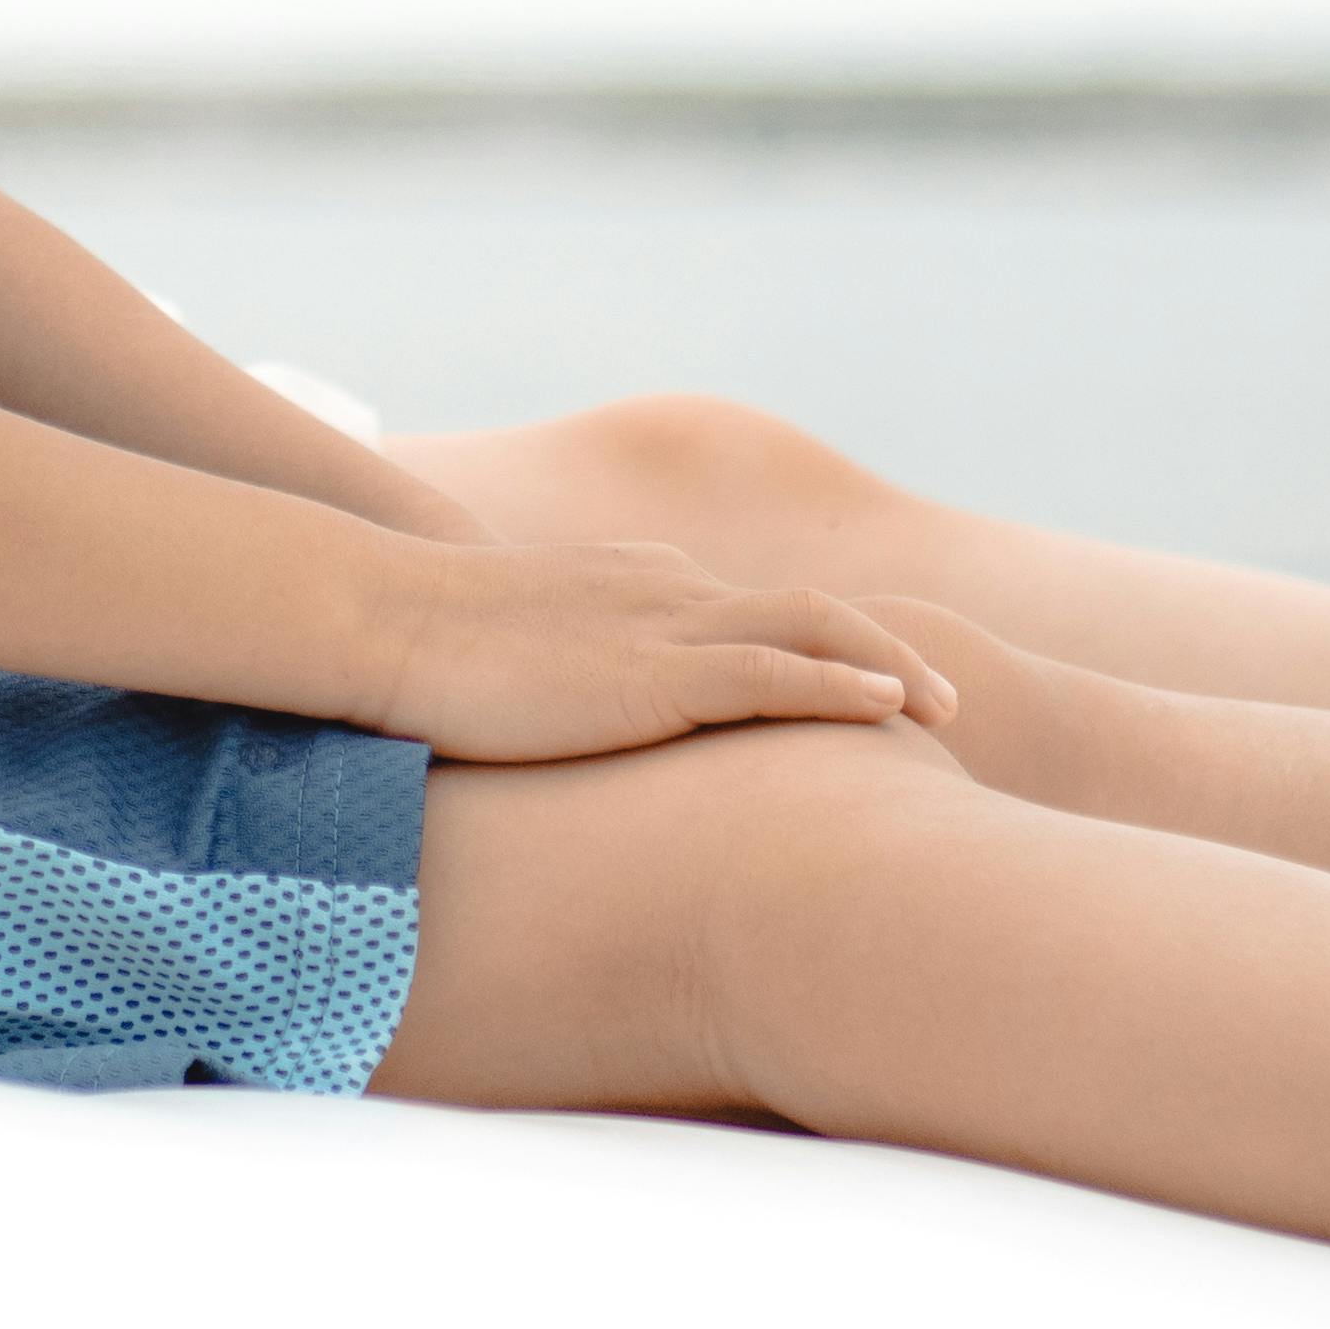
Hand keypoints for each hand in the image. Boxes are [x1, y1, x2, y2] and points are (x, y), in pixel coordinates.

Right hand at [367, 536, 957, 763]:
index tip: (863, 686)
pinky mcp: (654, 672)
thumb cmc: (417, 657)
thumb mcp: (502, 666)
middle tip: (942, 698)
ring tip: (948, 708)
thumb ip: (540, 688)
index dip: (815, 647)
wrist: (381, 621)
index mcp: (632, 589)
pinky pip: (774, 673)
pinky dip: (842, 684)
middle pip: (805, 609)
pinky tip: (893, 709)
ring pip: (812, 629)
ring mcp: (662, 625)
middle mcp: (663, 591)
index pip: (746, 610)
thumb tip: (533, 739)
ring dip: (889, 664)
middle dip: (882, 648)